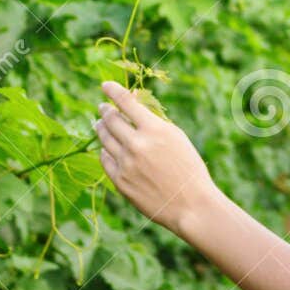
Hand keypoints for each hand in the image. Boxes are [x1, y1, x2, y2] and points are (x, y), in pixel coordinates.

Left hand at [96, 81, 220, 236]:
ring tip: (99, 124)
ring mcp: (126, 163)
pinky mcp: (120, 181)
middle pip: (111, 119)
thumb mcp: (176, 138)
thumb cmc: (188, 168)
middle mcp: (137, 144)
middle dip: (105, 110)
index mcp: (154, 130)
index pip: (126, 102)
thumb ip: (154, 122)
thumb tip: (133, 106)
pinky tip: (106, 147)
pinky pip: (105, 159)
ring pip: (104, 138)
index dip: (113, 91)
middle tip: (102, 107)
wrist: (191, 204)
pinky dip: (104, 150)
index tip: (105, 85)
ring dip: (100, 128)